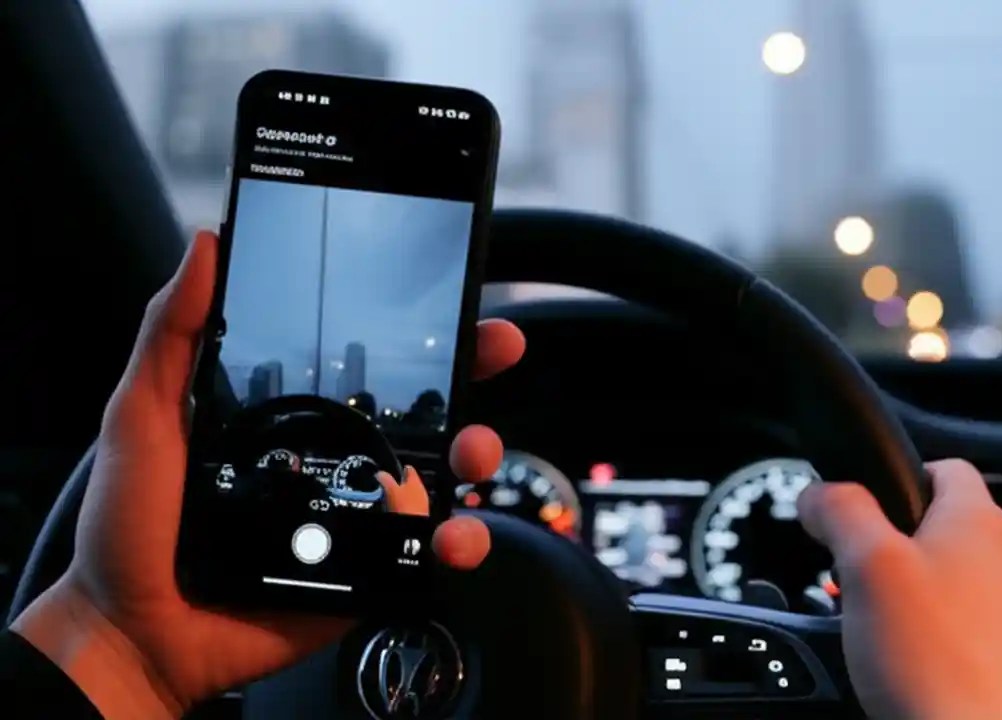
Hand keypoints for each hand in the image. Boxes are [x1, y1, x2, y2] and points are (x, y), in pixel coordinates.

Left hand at [12, 231, 526, 717]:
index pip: (371, 365)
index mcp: (294, 417)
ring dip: (478, 453)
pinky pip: (431, 552)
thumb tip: (206, 244)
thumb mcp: (143, 413)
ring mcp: (358, 516)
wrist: (133, 631)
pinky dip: (459, 541)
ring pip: (445, 476)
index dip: (422, 332)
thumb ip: (173, 332)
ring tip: (469, 454)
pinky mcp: (369, 573)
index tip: (460, 302)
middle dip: (474, 376)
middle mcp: (337, 460)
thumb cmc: (130, 524)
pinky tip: (449, 534)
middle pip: (426, 411)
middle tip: (492, 353)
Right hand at [798, 460, 1001, 719]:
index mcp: (980, 522)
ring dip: (903, 592)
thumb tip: (820, 492)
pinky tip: (895, 658)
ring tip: (871, 621)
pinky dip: (922, 634)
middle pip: (935, 528)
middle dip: (887, 546)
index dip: (893, 476)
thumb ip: (840, 511)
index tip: (859, 502)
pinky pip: (953, 626)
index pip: (942, 466)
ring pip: (943, 579)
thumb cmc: (936, 664)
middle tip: (853, 572)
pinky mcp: (1001, 657)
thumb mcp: (866, 565)